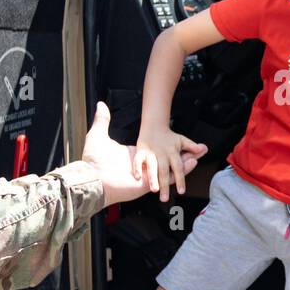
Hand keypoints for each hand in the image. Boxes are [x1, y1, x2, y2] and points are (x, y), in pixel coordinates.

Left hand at [81, 102, 199, 205]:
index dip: (169, 145)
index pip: (157, 150)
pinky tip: (191, 164)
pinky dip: (179, 172)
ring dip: (185, 164)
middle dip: (183, 155)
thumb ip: (102, 120)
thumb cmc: (93, 161)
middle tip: (197, 150)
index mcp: (135, 156)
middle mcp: (143, 167)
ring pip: (170, 169)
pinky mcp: (148, 185)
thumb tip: (101, 104)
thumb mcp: (98, 135)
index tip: (179, 140)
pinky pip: (167, 177)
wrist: (92, 178)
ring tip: (197, 157)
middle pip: (167, 160)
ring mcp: (146, 177)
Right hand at [133, 121, 208, 202]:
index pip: (178, 167)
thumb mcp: (181, 141)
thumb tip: (205, 149)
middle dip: (164, 185)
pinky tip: (138, 177)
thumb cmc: (169, 137)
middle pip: (164, 170)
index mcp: (172, 152)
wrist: (153, 126)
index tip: (182, 192)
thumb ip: (192, 147)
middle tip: (165, 198)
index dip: (180, 180)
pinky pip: (138, 160)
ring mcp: (151, 152)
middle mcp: (162, 154)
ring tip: (154, 190)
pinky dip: (137, 168)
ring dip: (152, 178)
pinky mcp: (141, 151)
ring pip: (151, 166)